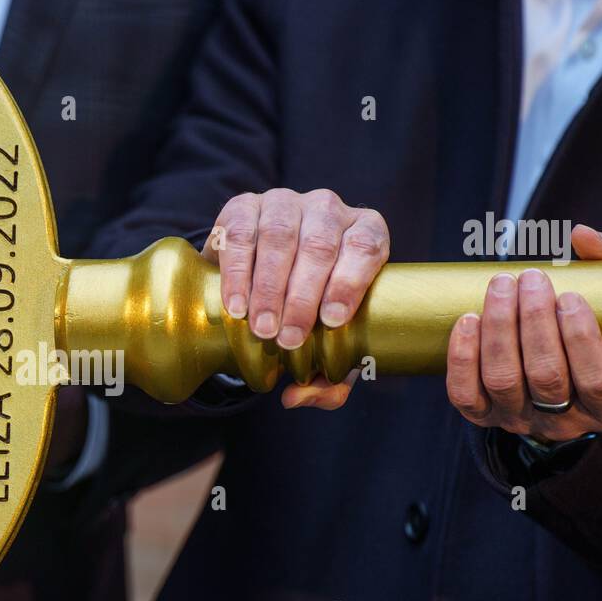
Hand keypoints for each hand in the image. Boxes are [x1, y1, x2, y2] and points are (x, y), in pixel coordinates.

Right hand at [203, 188, 388, 409]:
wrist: (259, 273)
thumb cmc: (308, 307)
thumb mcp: (328, 338)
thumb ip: (329, 376)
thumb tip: (299, 398)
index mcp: (365, 232)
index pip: (365, 247)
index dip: (350, 282)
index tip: (332, 321)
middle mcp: (328, 209)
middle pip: (320, 245)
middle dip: (303, 296)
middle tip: (288, 338)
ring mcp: (285, 203)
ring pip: (280, 236)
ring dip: (269, 287)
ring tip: (261, 327)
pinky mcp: (244, 206)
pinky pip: (240, 234)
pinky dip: (237, 272)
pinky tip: (236, 305)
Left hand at [446, 225, 601, 442]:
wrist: (555, 373)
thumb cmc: (594, 329)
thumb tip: (582, 234)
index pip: (597, 381)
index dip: (582, 340)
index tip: (570, 296)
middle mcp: (565, 421)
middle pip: (545, 377)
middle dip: (534, 322)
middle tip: (529, 278)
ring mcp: (519, 419)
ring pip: (503, 381)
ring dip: (499, 329)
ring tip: (501, 286)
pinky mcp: (482, 415)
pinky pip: (465, 394)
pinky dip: (462, 357)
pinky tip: (467, 319)